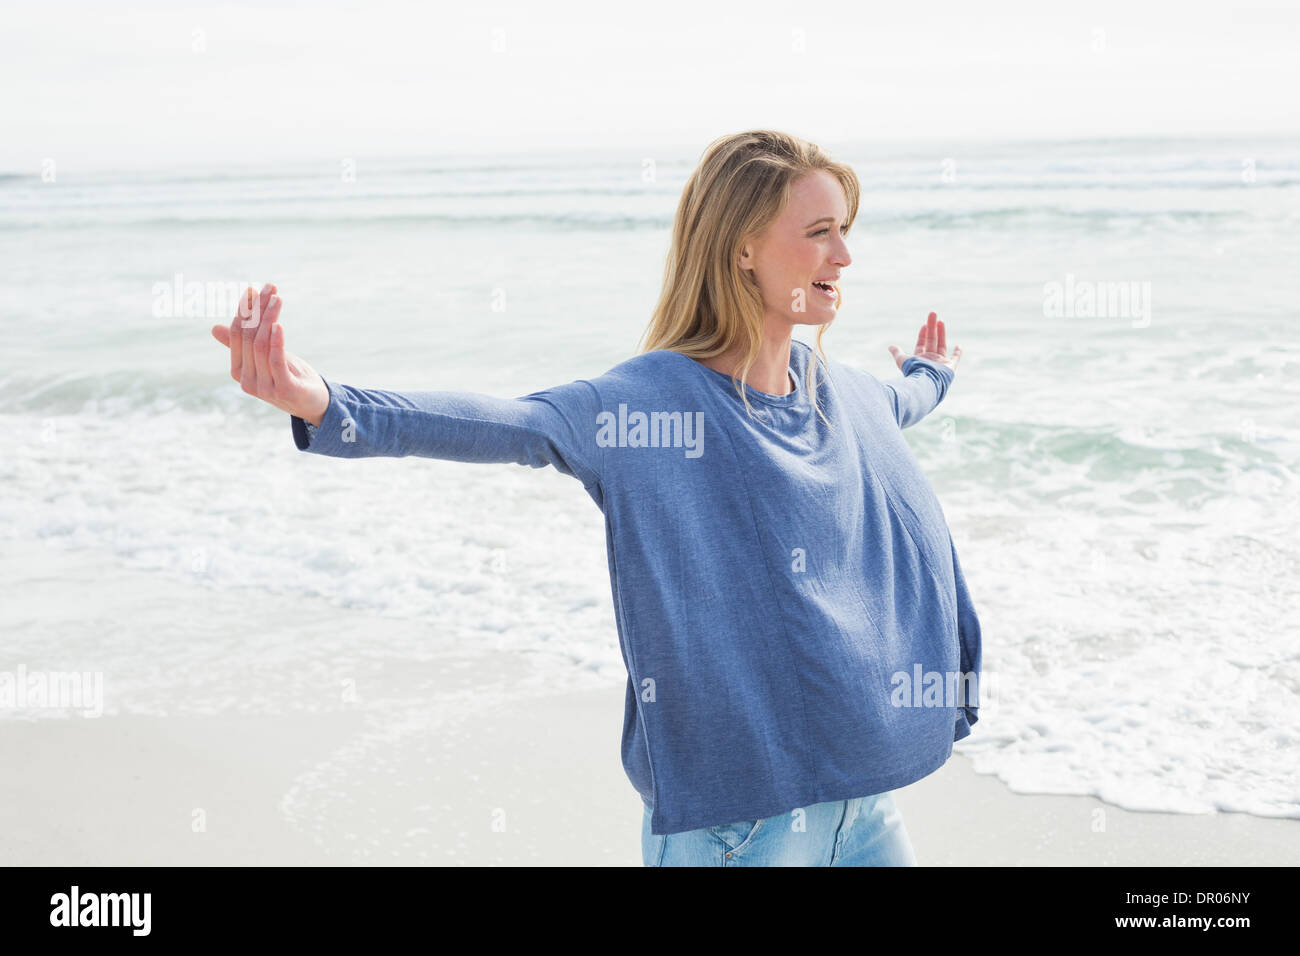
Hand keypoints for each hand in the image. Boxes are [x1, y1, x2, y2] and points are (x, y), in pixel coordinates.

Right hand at [211, 284, 330, 425]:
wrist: (314, 404)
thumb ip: (242, 345)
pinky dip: (276, 341)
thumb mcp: (264, 358)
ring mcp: (264, 387)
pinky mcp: (283, 389)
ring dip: (269, 318)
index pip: (236, 335)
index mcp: (238, 371)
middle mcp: (246, 380)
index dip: (244, 311)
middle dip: (258, 309)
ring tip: (277, 299)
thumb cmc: (288, 377)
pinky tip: (278, 324)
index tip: (253, 290)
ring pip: (261, 345)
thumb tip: (214, 328)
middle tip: (269, 287)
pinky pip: (275, 361)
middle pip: (248, 337)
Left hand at [888, 311, 960, 371]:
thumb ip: (897, 353)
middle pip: (932, 340)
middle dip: (932, 327)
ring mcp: (940, 363)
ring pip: (941, 345)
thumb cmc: (913, 371)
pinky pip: (955, 359)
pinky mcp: (950, 367)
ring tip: (940, 321)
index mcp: (920, 358)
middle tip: (933, 314)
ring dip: (941, 333)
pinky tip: (958, 346)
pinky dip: (957, 353)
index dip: (922, 334)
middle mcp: (930, 359)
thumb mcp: (902, 360)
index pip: (922, 343)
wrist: (926, 381)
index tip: (924, 325)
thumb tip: (890, 347)